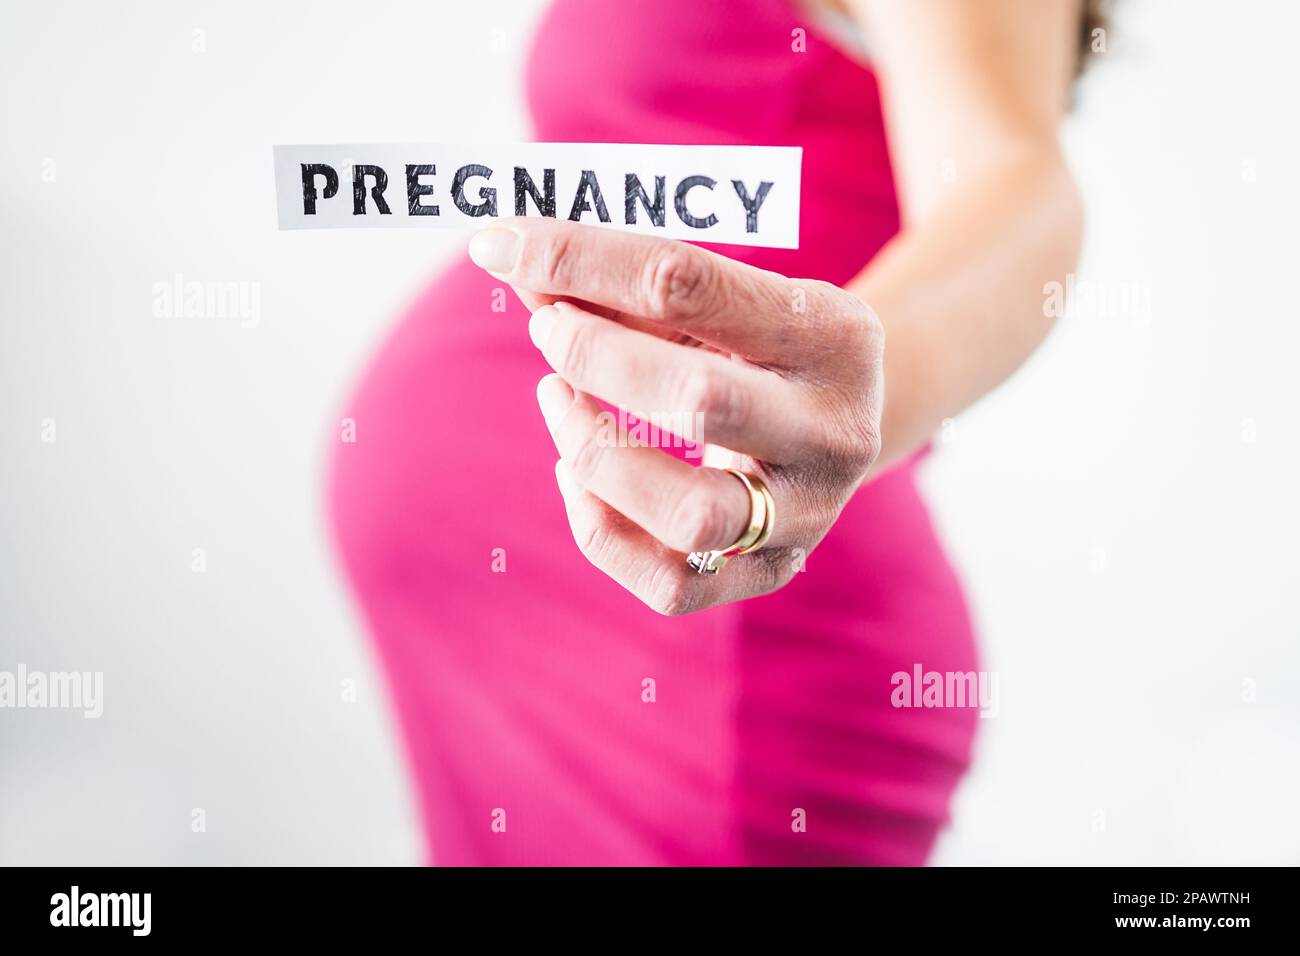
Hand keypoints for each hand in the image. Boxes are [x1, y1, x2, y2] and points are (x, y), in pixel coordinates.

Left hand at [468, 218, 883, 614]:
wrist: (841, 419)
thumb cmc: (762, 343)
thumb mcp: (726, 296)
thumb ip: (630, 284)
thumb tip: (514, 263)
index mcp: (833, 335)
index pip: (687, 283)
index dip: (578, 260)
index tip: (502, 246)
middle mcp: (835, 432)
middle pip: (698, 401)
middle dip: (595, 357)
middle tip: (546, 326)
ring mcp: (807, 516)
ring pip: (686, 513)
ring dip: (594, 453)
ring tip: (556, 398)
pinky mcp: (770, 571)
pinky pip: (669, 583)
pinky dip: (600, 528)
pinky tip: (574, 474)